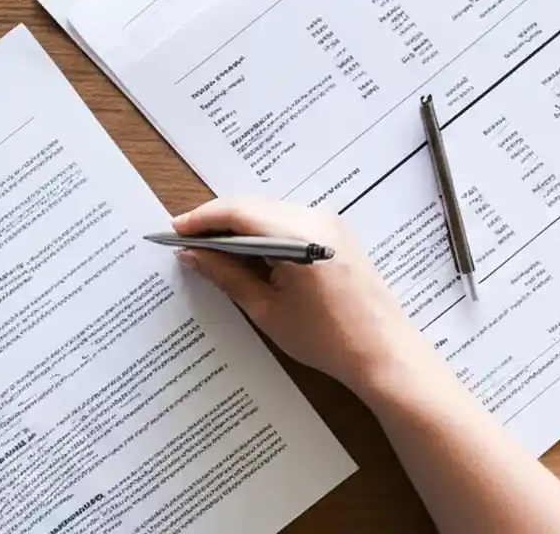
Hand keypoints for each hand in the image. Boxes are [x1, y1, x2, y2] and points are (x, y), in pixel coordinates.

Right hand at [172, 198, 440, 397]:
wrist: (384, 353)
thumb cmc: (327, 339)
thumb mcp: (267, 310)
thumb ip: (227, 275)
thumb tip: (193, 255)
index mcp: (297, 235)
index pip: (237, 212)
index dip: (201, 219)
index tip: (174, 231)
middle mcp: (315, 218)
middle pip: (252, 206)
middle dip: (216, 220)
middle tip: (186, 240)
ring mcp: (329, 223)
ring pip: (269, 211)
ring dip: (238, 225)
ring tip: (210, 248)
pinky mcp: (336, 234)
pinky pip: (288, 221)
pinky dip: (261, 232)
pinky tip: (245, 252)